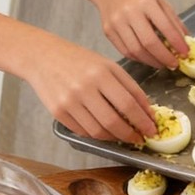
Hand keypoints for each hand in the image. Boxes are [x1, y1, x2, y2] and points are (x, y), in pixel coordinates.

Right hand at [22, 36, 157, 143]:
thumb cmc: (78, 59)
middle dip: (131, 134)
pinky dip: (97, 134)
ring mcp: (69, 102)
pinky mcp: (58, 113)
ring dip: (115, 137)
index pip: (128, 104)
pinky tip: (104, 130)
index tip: (152, 129)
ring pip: (98, 132)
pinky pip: (83, 131)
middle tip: (139, 137)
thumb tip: (147, 111)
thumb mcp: (107, 65)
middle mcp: (84, 88)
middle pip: (113, 122)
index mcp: (101, 73)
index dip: (143, 120)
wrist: (43, 57)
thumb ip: (129, 86)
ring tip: (123, 134)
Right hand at [92, 0, 189, 68]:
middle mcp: (130, 12)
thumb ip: (172, 20)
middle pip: (149, 42)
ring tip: (162, 64)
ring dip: (151, 61)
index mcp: (146, 2)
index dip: (177, 43)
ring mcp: (116, 23)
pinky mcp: (108, 31)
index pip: (165, 27)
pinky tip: (147, 58)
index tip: (185, 54)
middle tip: (174, 64)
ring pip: (136, 50)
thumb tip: (185, 42)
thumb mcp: (159, 0)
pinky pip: (125, 51)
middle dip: (164, 57)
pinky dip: (139, 58)